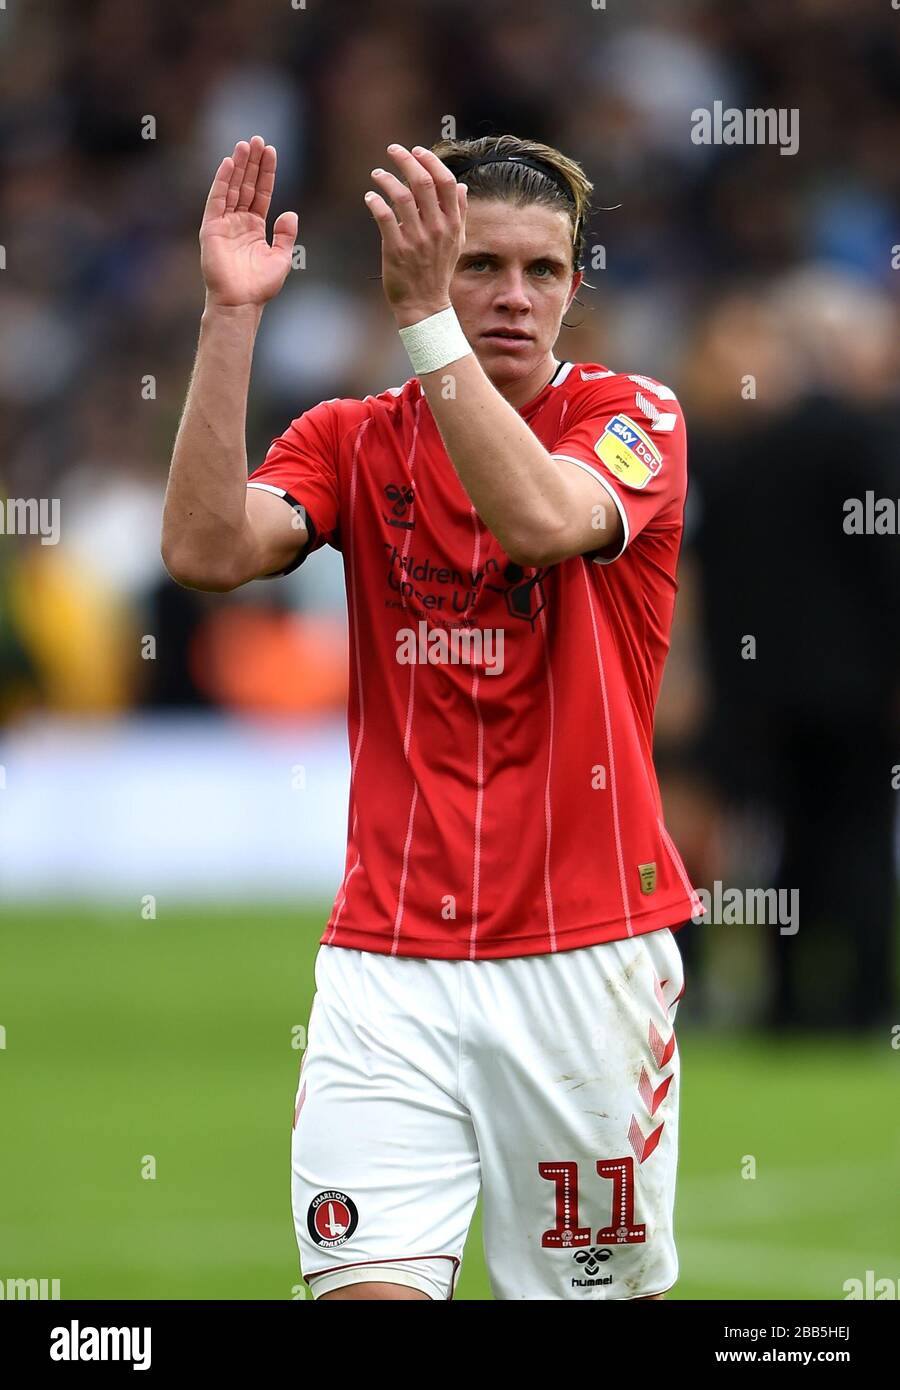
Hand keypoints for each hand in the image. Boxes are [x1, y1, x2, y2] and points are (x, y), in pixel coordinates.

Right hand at [200, 136, 297, 307]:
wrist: (241, 302)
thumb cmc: (261, 286)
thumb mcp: (281, 258)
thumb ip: (286, 235)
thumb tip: (291, 213)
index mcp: (255, 228)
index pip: (261, 193)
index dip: (266, 173)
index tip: (271, 151)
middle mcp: (238, 222)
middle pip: (246, 185)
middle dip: (252, 162)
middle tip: (257, 139)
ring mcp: (224, 223)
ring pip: (232, 187)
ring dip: (238, 165)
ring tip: (245, 144)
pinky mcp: (211, 227)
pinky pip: (217, 199)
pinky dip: (222, 181)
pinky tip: (229, 163)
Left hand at [364, 144, 466, 324]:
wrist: (424, 305)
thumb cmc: (438, 271)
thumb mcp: (456, 242)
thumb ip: (459, 213)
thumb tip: (461, 187)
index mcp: (452, 224)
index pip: (446, 181)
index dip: (430, 161)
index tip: (416, 151)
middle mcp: (436, 228)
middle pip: (423, 182)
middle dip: (406, 160)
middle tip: (393, 150)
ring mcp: (416, 239)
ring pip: (401, 196)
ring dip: (386, 179)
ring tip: (378, 174)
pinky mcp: (396, 249)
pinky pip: (385, 217)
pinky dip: (376, 202)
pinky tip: (370, 197)